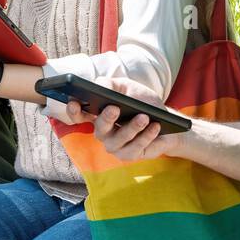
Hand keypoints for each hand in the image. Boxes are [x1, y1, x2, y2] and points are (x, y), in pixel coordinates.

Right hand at [64, 77, 181, 161]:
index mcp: (98, 115)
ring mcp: (115, 146)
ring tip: (144, 117)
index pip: (79, 115)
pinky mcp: (130, 155)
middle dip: (106, 119)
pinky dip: (146, 136)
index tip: (74, 103)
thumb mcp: (126, 86)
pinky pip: (136, 148)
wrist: (165, 119)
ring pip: (119, 140)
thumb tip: (99, 86)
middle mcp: (103, 133)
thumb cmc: (142, 102)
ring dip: (132, 128)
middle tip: (115, 108)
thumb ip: (110, 84)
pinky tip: (155, 126)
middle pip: (99, 129)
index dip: (74, 111)